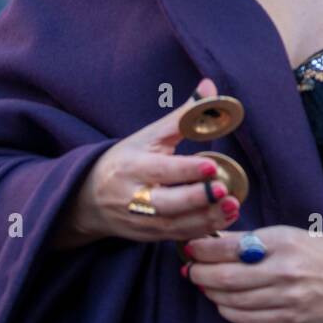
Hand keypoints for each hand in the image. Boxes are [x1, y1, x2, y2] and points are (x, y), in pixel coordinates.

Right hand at [55, 77, 241, 248]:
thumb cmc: (128, 159)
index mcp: (132, 166)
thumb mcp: (149, 135)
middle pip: (165, 202)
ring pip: (174, 224)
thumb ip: (183, 115)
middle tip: (224, 189)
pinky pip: (178, 236)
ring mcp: (141, 220)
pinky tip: (226, 218)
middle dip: (195, 198)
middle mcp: (133, 196)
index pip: (160, 169)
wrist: (89, 198)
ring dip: (206, 218)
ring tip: (233, 206)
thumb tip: (211, 86)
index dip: (186, 169)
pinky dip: (203, 229)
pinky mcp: (149, 236)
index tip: (211, 165)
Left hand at [183, 225, 322, 322]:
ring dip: (211, 292)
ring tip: (204, 283)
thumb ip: (254, 238)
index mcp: (284, 242)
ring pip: (231, 300)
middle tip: (190, 267)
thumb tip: (214, 237)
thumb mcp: (292, 234)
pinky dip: (227, 310)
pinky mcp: (289, 321)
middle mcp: (284, 271)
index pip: (230, 246)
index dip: (203, 248)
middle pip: (225, 277)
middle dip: (200, 272)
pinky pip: (246, 319)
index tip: (191, 246)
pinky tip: (223, 301)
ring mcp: (286, 299)